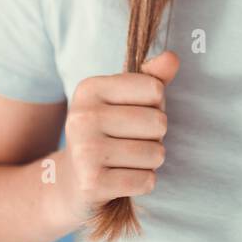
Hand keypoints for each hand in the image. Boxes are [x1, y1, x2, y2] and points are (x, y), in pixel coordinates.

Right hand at [61, 50, 179, 226]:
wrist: (68, 183)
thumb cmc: (105, 134)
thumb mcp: (122, 100)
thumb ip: (151, 77)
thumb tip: (172, 58)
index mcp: (89, 89)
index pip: (155, 89)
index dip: (155, 105)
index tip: (134, 115)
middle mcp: (83, 116)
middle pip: (158, 122)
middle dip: (154, 137)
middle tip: (130, 142)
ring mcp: (85, 151)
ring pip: (156, 153)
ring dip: (149, 161)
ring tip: (126, 161)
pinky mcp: (92, 183)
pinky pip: (146, 180)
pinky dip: (142, 182)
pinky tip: (122, 179)